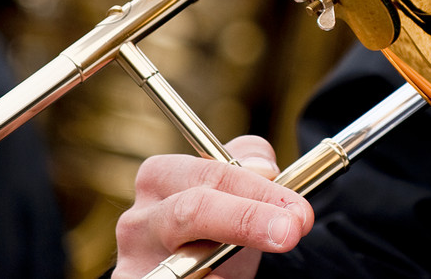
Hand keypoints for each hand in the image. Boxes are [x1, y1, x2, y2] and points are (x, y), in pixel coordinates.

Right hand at [113, 138, 313, 278]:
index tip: (298, 212)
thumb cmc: (214, 227)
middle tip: (291, 231)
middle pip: (192, 209)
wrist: (194, 271)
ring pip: (180, 262)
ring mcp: (132, 261)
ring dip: (225, 265)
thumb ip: (247, 162)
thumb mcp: (230, 190)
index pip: (212, 173)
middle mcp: (138, 220)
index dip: (259, 191)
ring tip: (264, 253)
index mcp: (159, 178)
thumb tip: (263, 168)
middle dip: (248, 218)